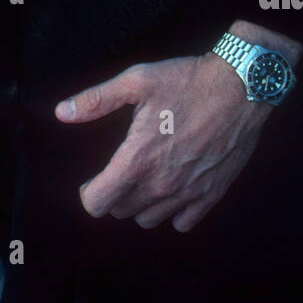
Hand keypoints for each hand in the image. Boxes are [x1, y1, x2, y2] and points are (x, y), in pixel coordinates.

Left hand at [54, 24, 298, 231]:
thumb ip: (96, 100)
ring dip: (141, 204)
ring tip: (146, 177)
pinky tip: (174, 187)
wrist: (241, 86)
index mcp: (137, 159)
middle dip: (115, 194)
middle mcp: (161, 184)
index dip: (89, 193)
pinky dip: (173, 212)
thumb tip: (61, 112)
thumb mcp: (136, 81)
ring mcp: (188, 192)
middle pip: (121, 211)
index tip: (92, 181)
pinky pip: (183, 222)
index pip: (97, 203)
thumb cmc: (187, 80)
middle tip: (122, 169)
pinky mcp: (212, 194)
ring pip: (149, 220)